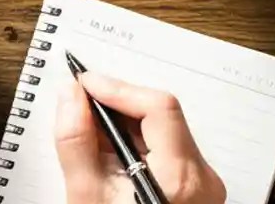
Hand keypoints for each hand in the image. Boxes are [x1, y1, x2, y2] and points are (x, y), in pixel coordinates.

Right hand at [55, 73, 225, 203]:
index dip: (116, 87)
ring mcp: (204, 187)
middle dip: (117, 104)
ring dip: (124, 124)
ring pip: (164, 133)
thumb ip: (76, 140)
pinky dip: (137, 145)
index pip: (157, 106)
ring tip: (89, 131)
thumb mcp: (87, 196)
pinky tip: (109, 154)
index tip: (84, 82)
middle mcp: (203, 178)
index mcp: (181, 177)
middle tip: (80, 101)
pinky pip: (168, 151)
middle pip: (162, 116)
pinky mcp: (198, 192)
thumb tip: (70, 96)